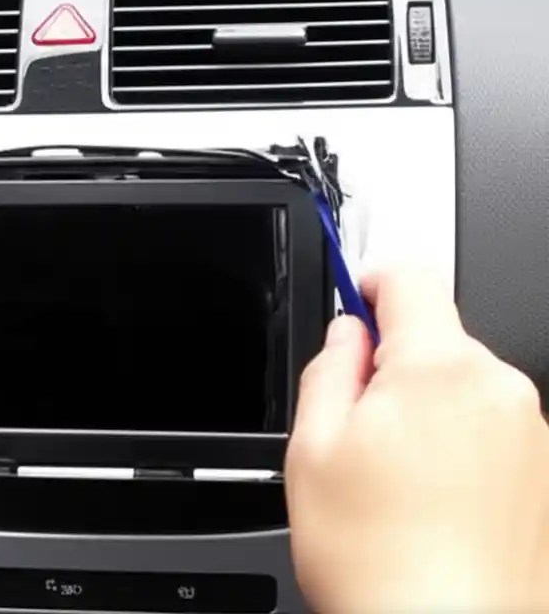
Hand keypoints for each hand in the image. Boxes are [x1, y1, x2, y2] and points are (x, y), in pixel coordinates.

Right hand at [286, 269, 548, 610]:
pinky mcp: (542, 473)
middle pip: (437, 337)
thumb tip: (347, 337)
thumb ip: (328, 370)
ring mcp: (530, 433)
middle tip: (353, 426)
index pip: (412, 277)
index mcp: (439, 370)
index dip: (371, 282)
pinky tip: (424, 501)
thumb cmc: (380, 560)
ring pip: (461, 386)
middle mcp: (498, 390)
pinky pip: (488, 430)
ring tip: (389, 480)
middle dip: (392, 365)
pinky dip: (455, 448)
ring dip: (423, 410)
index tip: (354, 304)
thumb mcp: (313, 449)